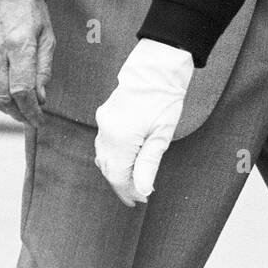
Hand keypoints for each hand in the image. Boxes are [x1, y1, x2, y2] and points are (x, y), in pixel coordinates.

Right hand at [0, 0, 54, 126]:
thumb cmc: (31, 12)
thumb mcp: (47, 36)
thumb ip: (44, 69)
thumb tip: (41, 98)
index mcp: (20, 45)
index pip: (23, 90)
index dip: (31, 111)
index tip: (39, 120)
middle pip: (4, 96)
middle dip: (19, 113)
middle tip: (30, 118)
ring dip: (4, 108)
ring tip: (18, 110)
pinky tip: (2, 98)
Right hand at [94, 40, 193, 206]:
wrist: (156, 67)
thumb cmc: (164, 99)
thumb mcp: (162, 135)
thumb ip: (149, 165)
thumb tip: (142, 191)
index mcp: (119, 138)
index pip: (118, 176)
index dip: (128, 191)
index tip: (141, 200)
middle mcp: (105, 131)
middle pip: (108, 168)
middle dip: (123, 184)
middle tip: (140, 195)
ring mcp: (102, 122)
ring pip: (103, 156)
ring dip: (117, 170)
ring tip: (135, 180)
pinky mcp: (104, 115)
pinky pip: (103, 143)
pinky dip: (113, 155)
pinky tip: (126, 160)